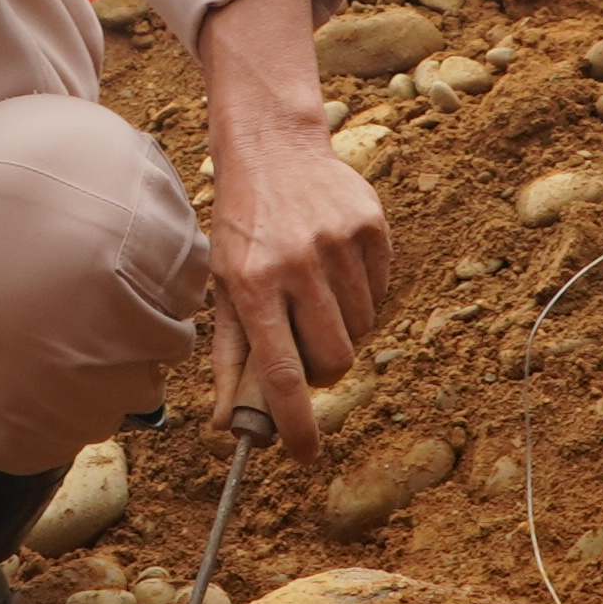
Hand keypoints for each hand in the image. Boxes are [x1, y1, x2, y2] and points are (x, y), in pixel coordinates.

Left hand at [189, 0, 387, 451]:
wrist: (272, 148)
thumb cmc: (242, 228)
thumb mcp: (222, 286)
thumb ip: (229, 358)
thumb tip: (227, 424)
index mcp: (252, 284)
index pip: (280, 372)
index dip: (295, 422)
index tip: (305, 455)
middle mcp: (296, 264)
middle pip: (333, 358)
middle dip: (325, 372)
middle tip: (308, 352)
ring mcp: (337, 243)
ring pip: (361, 330)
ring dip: (343, 332)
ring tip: (317, 300)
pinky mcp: (370, 226)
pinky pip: (380, 294)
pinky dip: (363, 299)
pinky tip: (336, 271)